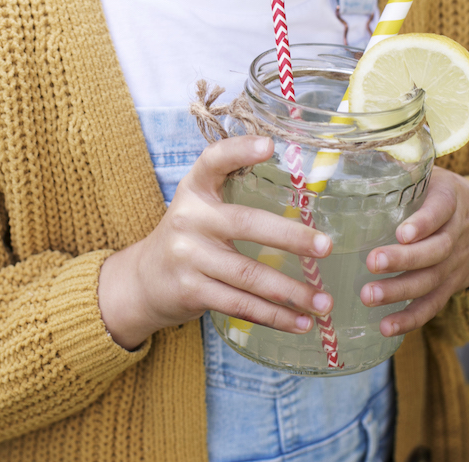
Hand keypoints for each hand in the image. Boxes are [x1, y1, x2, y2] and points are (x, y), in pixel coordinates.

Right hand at [99, 136, 333, 349]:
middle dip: (291, 237)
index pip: (214, 161)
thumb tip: (304, 194)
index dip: (240, 150)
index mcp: (195, 189)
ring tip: (323, 303)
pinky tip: (300, 323)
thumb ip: (234, 194)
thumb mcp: (201, 206)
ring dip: (291, 291)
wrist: (142, 280)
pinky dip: (274, 317)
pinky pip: (240, 305)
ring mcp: (188, 257)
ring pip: (249, 275)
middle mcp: (189, 219)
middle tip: (326, 247)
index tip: (270, 145)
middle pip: (246, 224)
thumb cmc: (190, 237)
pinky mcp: (191, 291)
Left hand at [359, 167, 468, 336]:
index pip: (441, 211)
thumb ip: (401, 167)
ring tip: (368, 296)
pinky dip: (409, 319)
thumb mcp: (433, 175)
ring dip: (399, 291)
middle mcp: (455, 235)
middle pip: (433, 251)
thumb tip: (351, 152)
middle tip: (372, 262)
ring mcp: (453, 265)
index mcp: (450, 201)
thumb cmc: (445, 196)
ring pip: (429, 281)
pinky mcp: (448, 287)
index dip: (424, 223)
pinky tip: (384, 327)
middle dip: (403, 260)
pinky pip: (431, 306)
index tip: (402, 231)